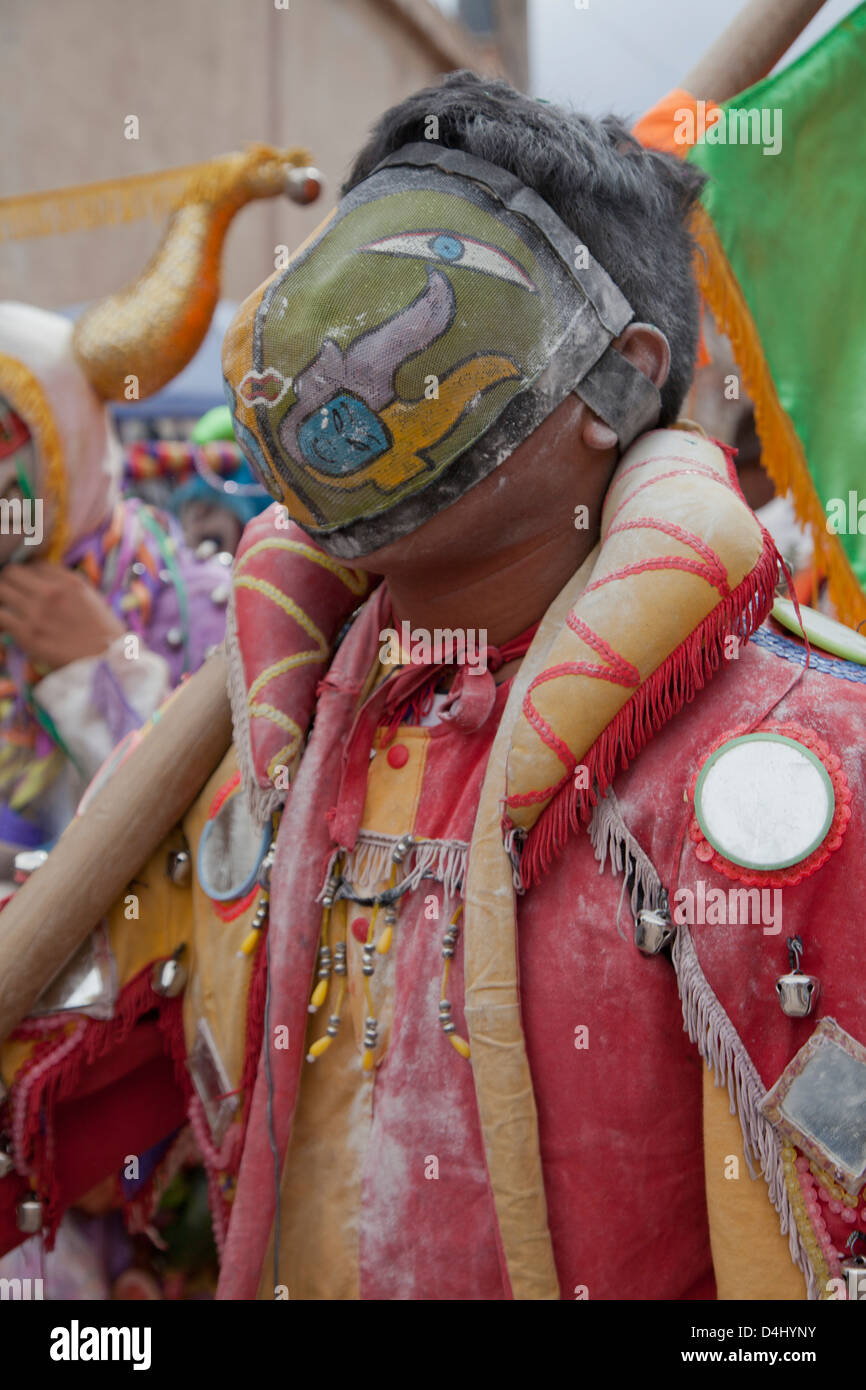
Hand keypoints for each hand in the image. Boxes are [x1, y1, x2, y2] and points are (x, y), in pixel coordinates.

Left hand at [0, 562, 126, 669]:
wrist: (106, 661)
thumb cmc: (103, 631)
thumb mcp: (91, 596)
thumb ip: (67, 583)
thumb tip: (44, 577)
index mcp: (68, 582)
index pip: (35, 565)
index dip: (30, 574)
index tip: (30, 585)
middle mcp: (51, 593)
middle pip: (12, 573)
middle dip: (11, 582)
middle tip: (13, 593)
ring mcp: (37, 613)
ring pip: (2, 591)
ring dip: (3, 598)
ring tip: (9, 608)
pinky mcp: (27, 634)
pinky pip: (1, 617)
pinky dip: (3, 619)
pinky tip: (9, 625)